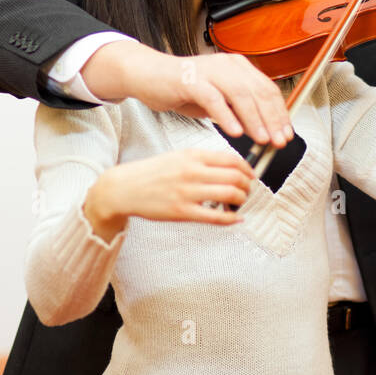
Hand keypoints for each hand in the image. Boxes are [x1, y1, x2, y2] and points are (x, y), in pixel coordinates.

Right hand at [83, 149, 255, 239]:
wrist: (125, 187)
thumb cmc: (154, 172)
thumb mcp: (179, 156)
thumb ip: (205, 160)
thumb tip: (233, 166)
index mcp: (193, 155)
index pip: (232, 159)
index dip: (247, 169)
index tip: (251, 175)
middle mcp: (192, 172)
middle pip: (235, 177)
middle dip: (247, 185)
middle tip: (247, 190)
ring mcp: (187, 192)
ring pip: (229, 195)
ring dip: (241, 200)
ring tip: (239, 202)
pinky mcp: (182, 212)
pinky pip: (215, 217)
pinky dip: (231, 219)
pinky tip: (236, 218)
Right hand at [84, 40, 293, 144]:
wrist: (148, 76)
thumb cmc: (184, 89)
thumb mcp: (220, 101)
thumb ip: (240, 112)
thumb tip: (265, 130)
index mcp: (239, 67)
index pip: (268, 90)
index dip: (280, 113)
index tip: (286, 134)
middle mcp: (228, 64)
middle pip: (259, 92)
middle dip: (272, 119)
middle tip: (278, 141)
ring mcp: (210, 70)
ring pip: (240, 94)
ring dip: (254, 119)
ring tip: (261, 139)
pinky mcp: (191, 79)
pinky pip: (213, 99)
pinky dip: (226, 116)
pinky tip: (235, 132)